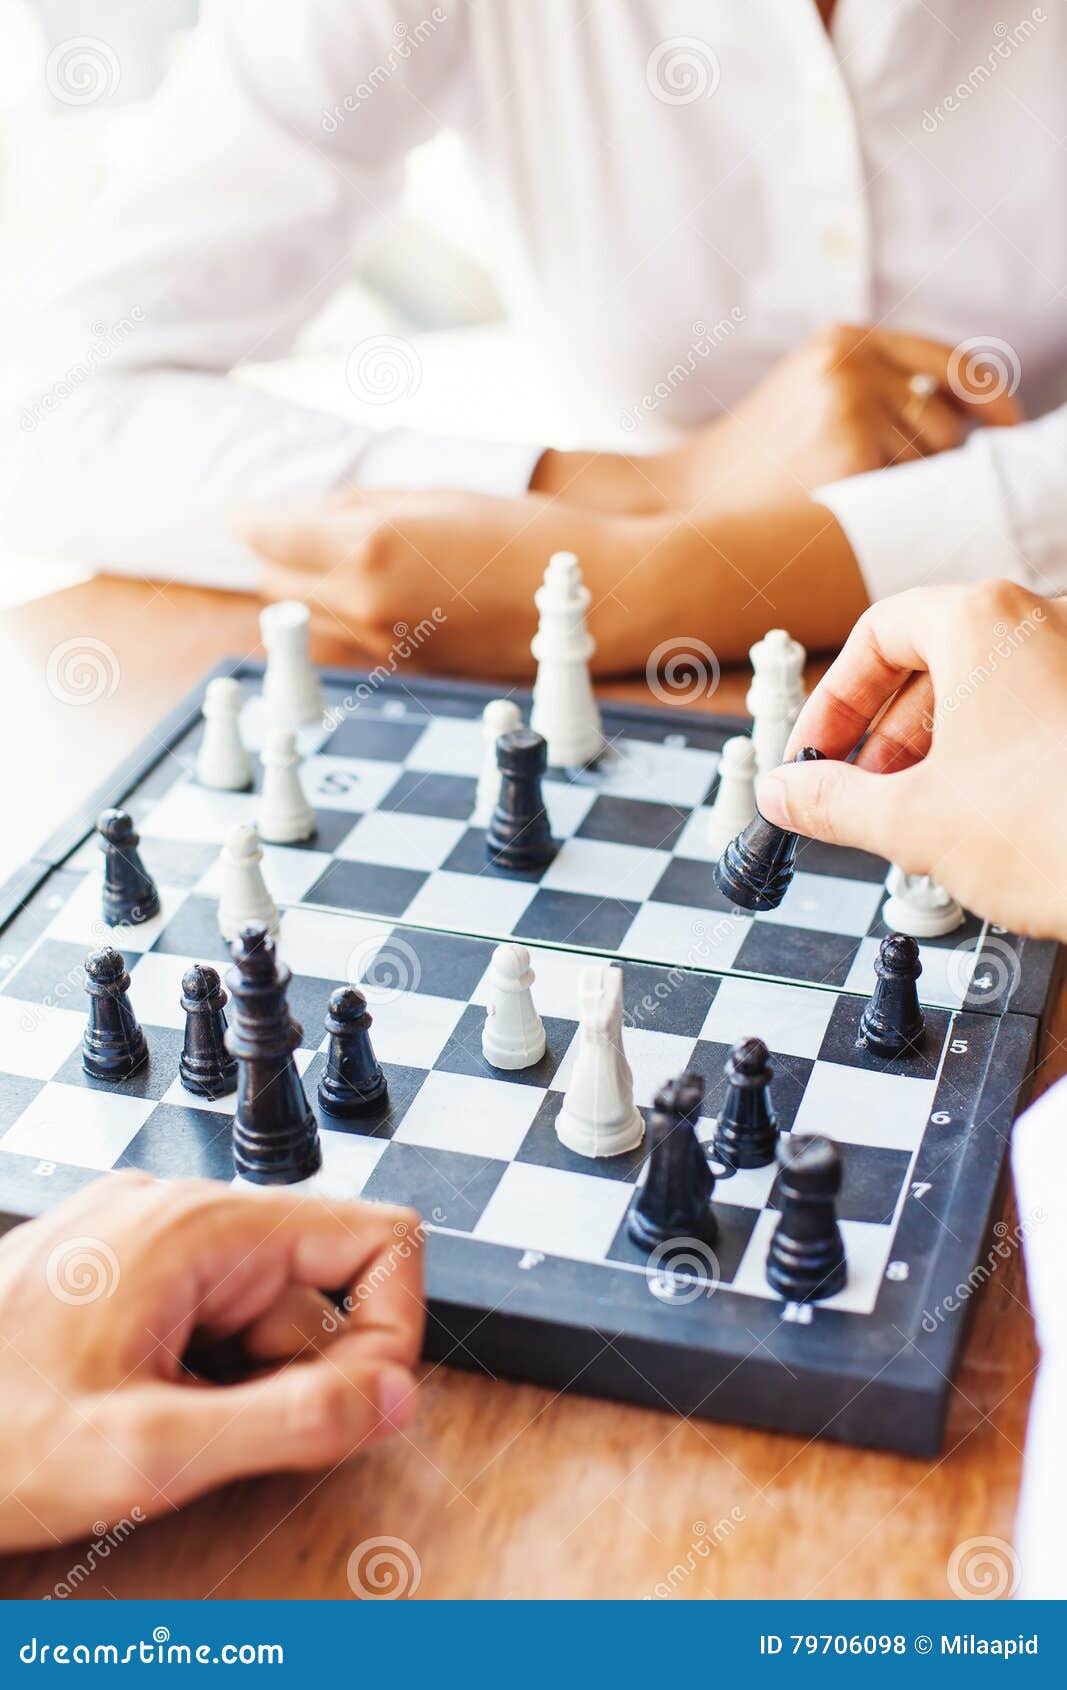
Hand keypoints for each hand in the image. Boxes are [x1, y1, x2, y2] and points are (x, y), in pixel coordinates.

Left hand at [0, 1172, 423, 1549]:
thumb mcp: (148, 1453)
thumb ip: (288, 1423)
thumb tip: (394, 1396)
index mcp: (202, 1228)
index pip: (379, 1239)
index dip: (389, 1332)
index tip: (354, 1408)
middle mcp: (180, 1212)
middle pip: (322, 1282)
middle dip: (303, 1374)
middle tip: (226, 1441)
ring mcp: (147, 1237)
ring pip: (265, 1305)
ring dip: (246, 1383)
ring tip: (167, 1433)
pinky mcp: (123, 1268)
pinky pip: (211, 1312)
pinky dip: (204, 1373)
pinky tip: (144, 1414)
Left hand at [239, 485, 669, 675]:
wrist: (595, 600)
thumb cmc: (525, 533)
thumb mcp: (441, 496)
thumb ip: (366, 504)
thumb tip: (312, 511)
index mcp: (371, 547)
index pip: (272, 537)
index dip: (248, 523)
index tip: (235, 514)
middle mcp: (368, 603)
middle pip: (278, 585)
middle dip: (274, 557)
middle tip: (284, 530)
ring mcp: (388, 645)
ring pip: (314, 617)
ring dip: (310, 589)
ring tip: (334, 559)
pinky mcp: (411, 669)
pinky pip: (354, 638)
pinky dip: (349, 613)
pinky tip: (381, 590)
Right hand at [663, 324, 1022, 507]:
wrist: (687, 496)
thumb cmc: (753, 459)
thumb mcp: (809, 390)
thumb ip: (877, 383)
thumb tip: (969, 415)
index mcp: (843, 338)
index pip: (948, 358)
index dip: (988, 398)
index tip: (1007, 429)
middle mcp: (851, 362)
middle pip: (946, 415)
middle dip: (937, 458)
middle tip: (895, 490)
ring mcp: (852, 406)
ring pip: (932, 454)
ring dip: (909, 485)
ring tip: (849, 497)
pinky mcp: (851, 456)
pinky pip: (907, 487)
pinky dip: (890, 506)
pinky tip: (844, 509)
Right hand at [755, 581, 1066, 938]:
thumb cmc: (1056, 828)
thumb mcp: (912, 821)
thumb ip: (832, 802)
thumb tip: (787, 795)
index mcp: (981, 623)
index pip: (877, 634)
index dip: (832, 702)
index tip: (814, 756)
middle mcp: (1040, 627)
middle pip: (932, 662)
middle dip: (882, 735)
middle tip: (854, 796)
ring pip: (984, 695)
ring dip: (933, 753)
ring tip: (911, 818)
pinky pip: (1029, 720)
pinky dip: (988, 761)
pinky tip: (976, 823)